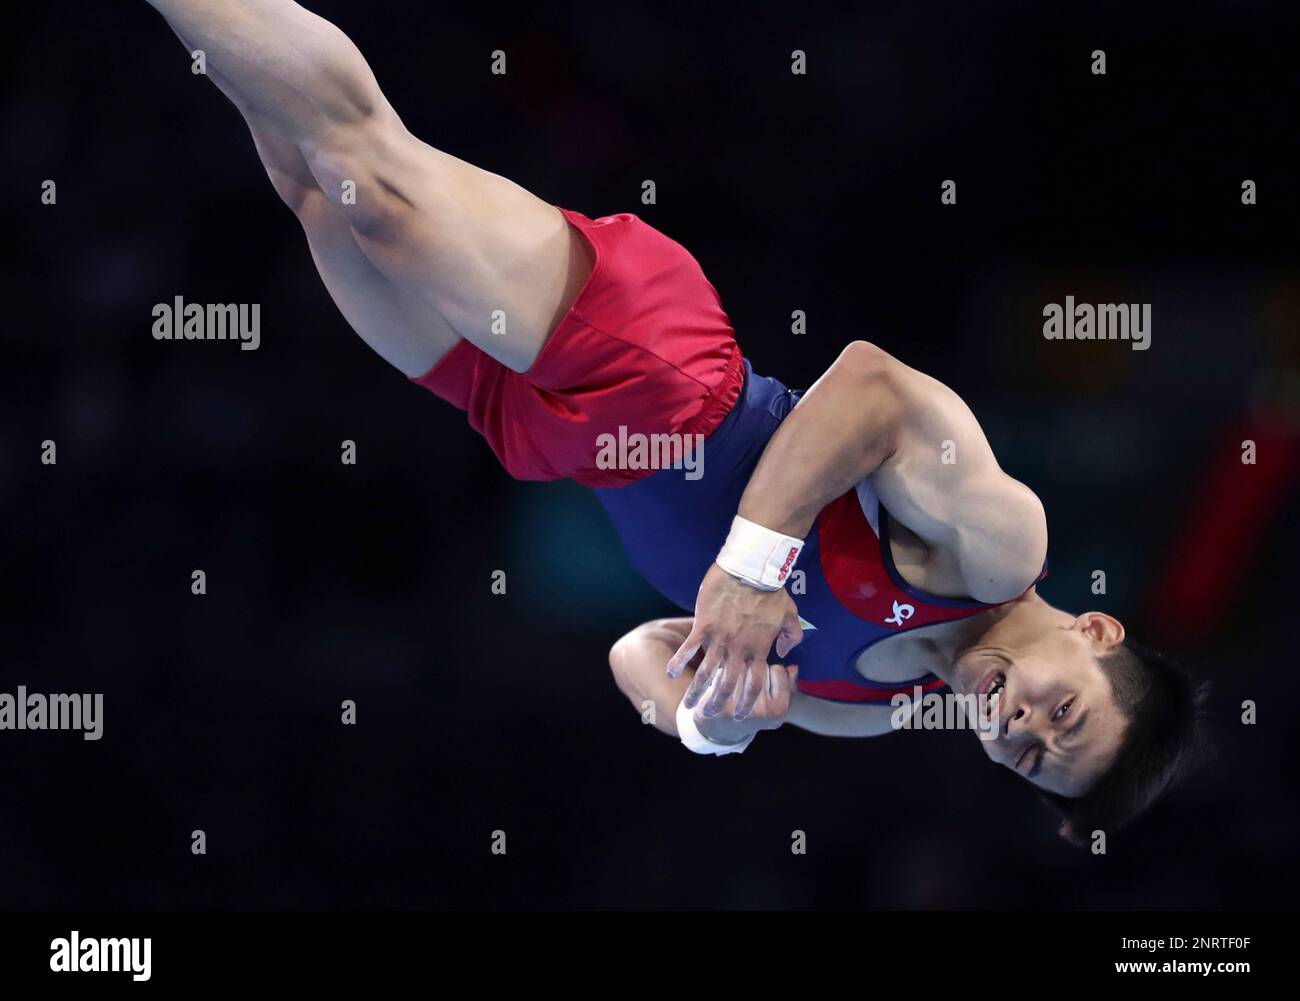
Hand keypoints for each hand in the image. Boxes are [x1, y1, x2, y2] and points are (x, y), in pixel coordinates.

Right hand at [667, 562, 803, 719]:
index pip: (753, 685)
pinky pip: (689, 648)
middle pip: (727, 685)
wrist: (751, 568)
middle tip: (709, 716)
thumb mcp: (791, 614)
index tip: (740, 715)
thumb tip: (783, 652)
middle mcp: (738, 649)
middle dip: (718, 704)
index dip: (747, 702)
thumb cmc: (771, 590)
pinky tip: (670, 673)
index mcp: (759, 649)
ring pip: (706, 672)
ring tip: (689, 703)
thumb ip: (791, 636)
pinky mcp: (704, 625)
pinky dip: (679, 662)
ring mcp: (719, 639)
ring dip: (697, 690)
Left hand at [694, 664, 798, 743]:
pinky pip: (723, 674)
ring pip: (740, 668)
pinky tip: (721, 681)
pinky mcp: (719, 705)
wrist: (724, 731)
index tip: (765, 677)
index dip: (770, 669)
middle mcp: (760, 711)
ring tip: (735, 677)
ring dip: (737, 667)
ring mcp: (739, 709)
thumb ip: (789, 685)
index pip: (778, 670)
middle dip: (753, 666)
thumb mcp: (777, 703)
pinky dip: (721, 672)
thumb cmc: (754, 711)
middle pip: (759, 668)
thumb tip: (793, 667)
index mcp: (778, 710)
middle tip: (748, 675)